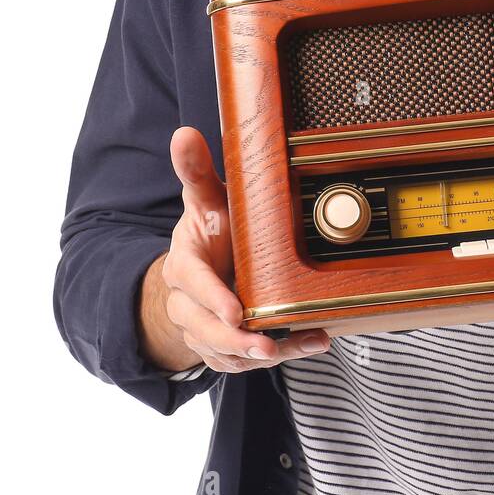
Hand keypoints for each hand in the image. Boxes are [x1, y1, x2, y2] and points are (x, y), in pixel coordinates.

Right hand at [138, 126, 330, 373]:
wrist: (201, 267)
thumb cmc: (209, 230)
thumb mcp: (204, 199)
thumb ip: (196, 171)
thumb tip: (183, 133)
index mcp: (183, 265)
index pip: (192, 283)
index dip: (212, 298)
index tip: (236, 312)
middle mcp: (189, 302)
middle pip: (204, 328)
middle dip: (235, 340)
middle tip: (266, 345)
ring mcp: (205, 328)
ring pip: (225, 351)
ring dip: (261, 353)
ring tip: (297, 346)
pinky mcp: (224, 347)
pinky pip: (244, 361)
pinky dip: (280, 354)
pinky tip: (310, 343)